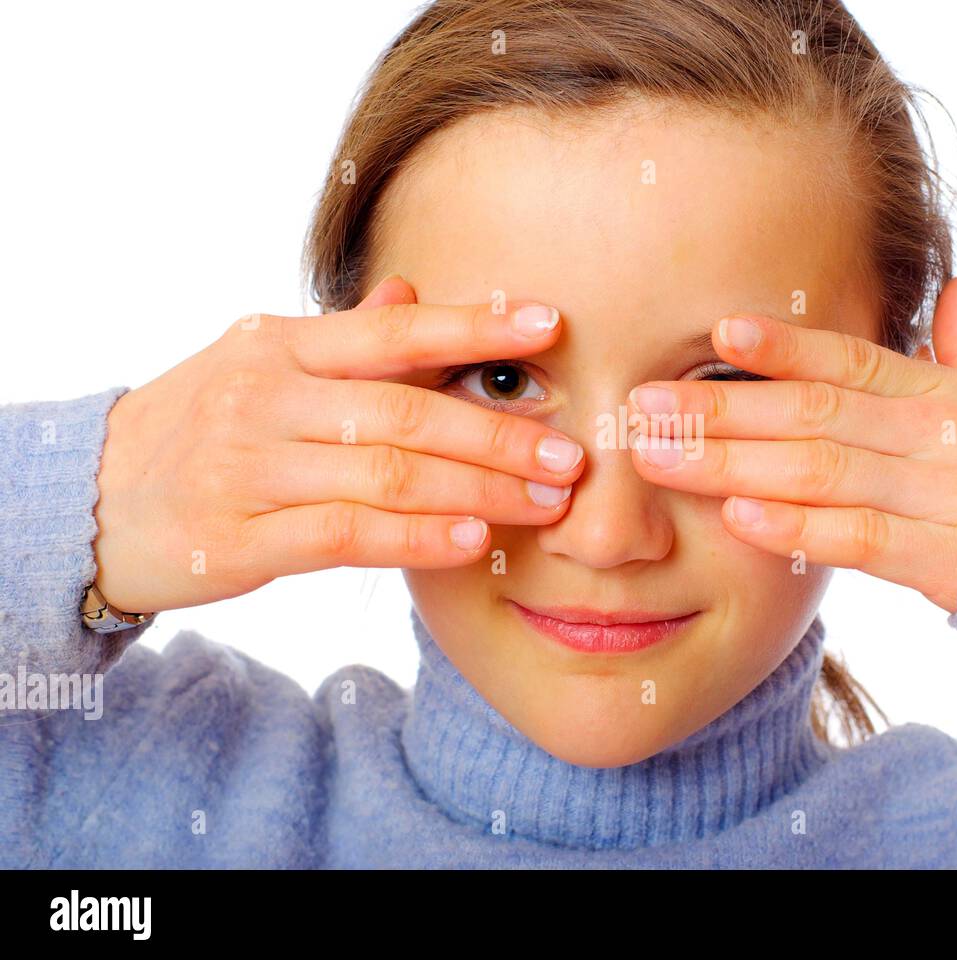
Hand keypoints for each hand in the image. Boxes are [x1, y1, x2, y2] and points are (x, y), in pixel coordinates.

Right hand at [91, 277, 585, 614]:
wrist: (88, 500)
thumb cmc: (199, 428)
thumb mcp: (259, 366)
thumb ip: (343, 339)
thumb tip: (410, 290)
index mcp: (280, 346)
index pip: (394, 331)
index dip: (475, 325)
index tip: (550, 325)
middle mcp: (266, 398)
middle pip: (406, 413)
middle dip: (498, 435)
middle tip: (570, 456)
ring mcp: (250, 469)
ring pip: (386, 475)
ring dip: (477, 491)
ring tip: (543, 504)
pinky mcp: (240, 538)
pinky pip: (345, 536)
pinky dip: (415, 538)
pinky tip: (470, 540)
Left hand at [625, 276, 956, 613]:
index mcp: (943, 394)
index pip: (851, 360)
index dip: (784, 345)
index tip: (716, 330)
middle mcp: (936, 436)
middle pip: (812, 413)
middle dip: (719, 408)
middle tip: (639, 408)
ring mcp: (941, 497)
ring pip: (820, 471)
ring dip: (731, 463)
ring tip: (657, 459)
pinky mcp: (946, 561)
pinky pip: (860, 540)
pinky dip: (797, 527)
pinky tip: (737, 517)